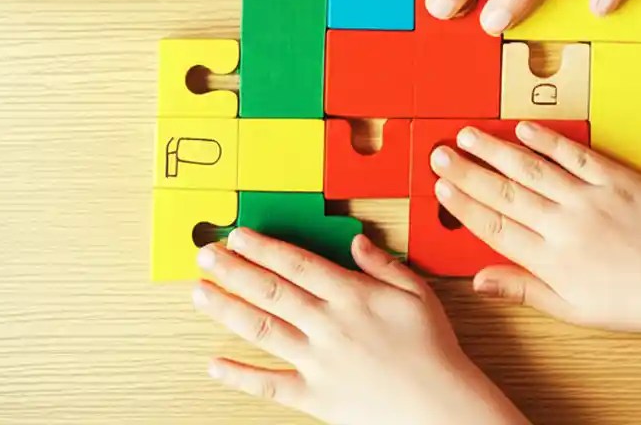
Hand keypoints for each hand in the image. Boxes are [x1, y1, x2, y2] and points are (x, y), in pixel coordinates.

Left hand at [193, 229, 529, 424]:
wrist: (441, 407)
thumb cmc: (433, 351)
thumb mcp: (418, 294)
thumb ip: (384, 265)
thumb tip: (356, 241)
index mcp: (353, 296)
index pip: (297, 263)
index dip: (264, 247)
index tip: (239, 234)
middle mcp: (328, 325)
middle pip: (271, 290)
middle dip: (234, 269)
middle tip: (205, 254)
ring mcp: (318, 361)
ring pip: (262, 329)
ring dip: (227, 309)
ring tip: (199, 293)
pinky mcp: (314, 396)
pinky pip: (270, 385)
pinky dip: (239, 375)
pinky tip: (214, 363)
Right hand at [430, 122, 640, 334]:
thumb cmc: (637, 302)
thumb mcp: (575, 310)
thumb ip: (524, 290)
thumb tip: (479, 281)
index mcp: (553, 262)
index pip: (496, 228)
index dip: (464, 206)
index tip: (440, 189)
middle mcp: (566, 227)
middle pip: (505, 194)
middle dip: (467, 172)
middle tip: (440, 153)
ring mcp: (591, 199)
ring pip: (532, 170)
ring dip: (497, 150)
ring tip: (468, 135)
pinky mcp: (617, 180)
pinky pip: (575, 156)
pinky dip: (547, 141)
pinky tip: (524, 128)